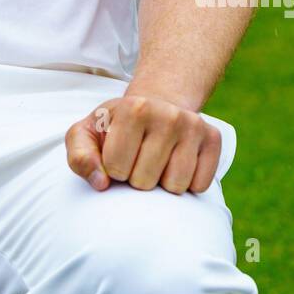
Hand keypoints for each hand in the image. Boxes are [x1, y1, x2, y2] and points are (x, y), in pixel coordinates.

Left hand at [65, 93, 221, 194]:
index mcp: (133, 108)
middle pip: (145, 182)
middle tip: (138, 157)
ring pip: (175, 187)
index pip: (116, 169)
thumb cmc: (114, 127)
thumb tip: (101, 183)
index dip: (113, 169)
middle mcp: (167, 114)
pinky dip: (187, 183)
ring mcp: (194, 126)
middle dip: (136, 178)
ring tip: (156, 161)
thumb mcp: (86, 134)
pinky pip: (200, 186)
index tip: (117, 154)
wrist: (155, 107)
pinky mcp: (213, 139)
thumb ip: (80, 157)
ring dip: (162, 183)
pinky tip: (176, 162)